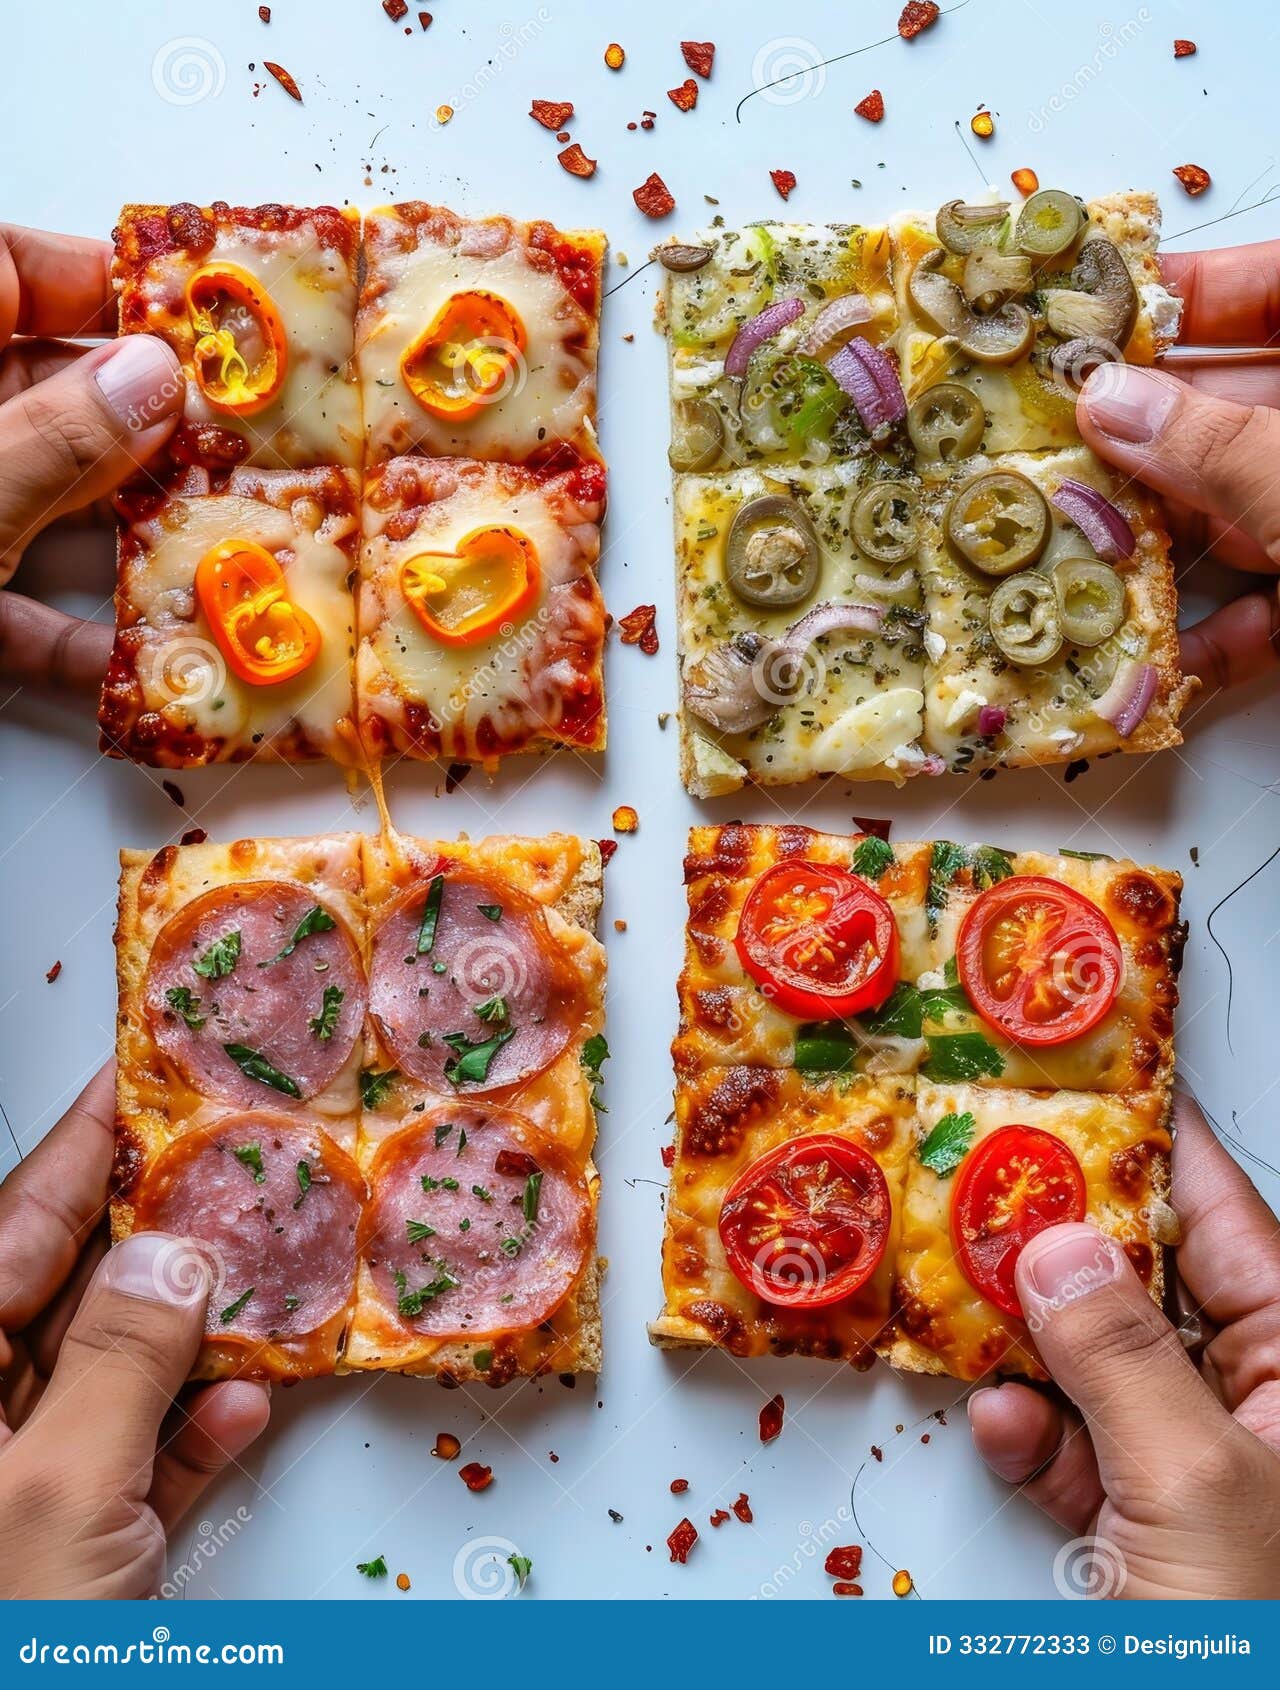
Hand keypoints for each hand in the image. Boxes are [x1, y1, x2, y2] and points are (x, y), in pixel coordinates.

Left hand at [0, 225, 182, 690]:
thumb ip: (49, 436)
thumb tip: (152, 376)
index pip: (4, 271)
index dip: (102, 285)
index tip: (200, 322)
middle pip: (34, 394)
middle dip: (138, 434)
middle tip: (238, 455)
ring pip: (26, 501)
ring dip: (114, 544)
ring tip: (207, 566)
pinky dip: (48, 632)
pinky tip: (117, 668)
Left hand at [0, 1066, 269, 1598]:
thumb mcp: (52, 1495)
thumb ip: (120, 1362)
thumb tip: (176, 1258)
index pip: (10, 1232)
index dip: (77, 1149)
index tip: (138, 1075)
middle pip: (67, 1295)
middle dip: (157, 1234)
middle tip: (234, 1164)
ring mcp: (17, 1486)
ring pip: (113, 1377)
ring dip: (193, 1333)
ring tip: (266, 1266)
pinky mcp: (68, 1551)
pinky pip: (134, 1466)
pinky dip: (193, 1434)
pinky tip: (246, 1400)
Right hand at [969, 1094, 1279, 1599]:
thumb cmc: (1253, 1638)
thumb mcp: (1196, 1488)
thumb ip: (1120, 1355)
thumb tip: (1053, 1247)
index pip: (1228, 1223)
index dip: (1155, 1146)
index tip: (1082, 1078)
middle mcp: (1255, 1407)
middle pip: (1147, 1281)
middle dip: (1059, 1240)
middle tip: (981, 1178)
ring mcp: (1194, 1465)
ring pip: (1095, 1358)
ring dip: (1025, 1337)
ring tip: (965, 1292)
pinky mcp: (1139, 1526)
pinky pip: (1074, 1443)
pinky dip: (1029, 1431)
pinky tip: (1002, 1422)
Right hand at [1078, 238, 1279, 692]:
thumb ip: (1216, 444)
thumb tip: (1104, 399)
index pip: (1274, 290)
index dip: (1184, 287)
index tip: (1085, 303)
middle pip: (1232, 411)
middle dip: (1134, 437)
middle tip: (1031, 442)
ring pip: (1238, 515)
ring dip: (1154, 547)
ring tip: (1056, 557)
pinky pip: (1271, 609)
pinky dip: (1219, 639)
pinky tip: (1156, 663)